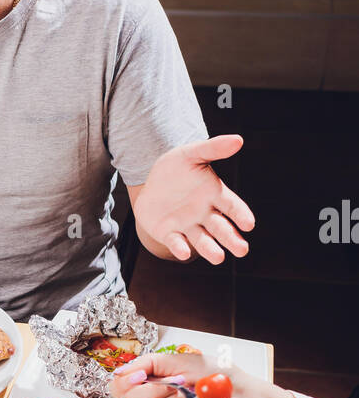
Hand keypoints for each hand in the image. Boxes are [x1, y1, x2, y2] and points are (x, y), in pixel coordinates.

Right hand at [110, 351, 295, 397]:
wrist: (241, 395)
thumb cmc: (215, 376)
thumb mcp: (176, 360)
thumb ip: (145, 364)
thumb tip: (117, 373)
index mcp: (154, 380)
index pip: (122, 384)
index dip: (125, 380)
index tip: (138, 375)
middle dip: (153, 387)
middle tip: (178, 383)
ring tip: (190, 394)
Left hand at [131, 134, 253, 263]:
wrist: (150, 183)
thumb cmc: (176, 168)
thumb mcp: (192, 154)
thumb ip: (213, 149)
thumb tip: (238, 139)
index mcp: (215, 194)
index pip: (232, 206)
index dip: (240, 215)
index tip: (249, 224)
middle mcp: (205, 214)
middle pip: (221, 228)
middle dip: (231, 239)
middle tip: (242, 250)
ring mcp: (188, 226)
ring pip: (202, 240)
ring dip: (210, 249)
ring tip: (219, 257)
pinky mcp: (170, 234)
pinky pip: (176, 242)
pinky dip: (180, 248)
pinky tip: (184, 252)